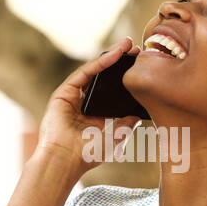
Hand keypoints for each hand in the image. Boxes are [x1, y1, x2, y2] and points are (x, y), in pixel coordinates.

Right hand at [33, 38, 141, 178]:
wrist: (65, 161)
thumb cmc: (87, 155)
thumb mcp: (115, 139)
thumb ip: (125, 126)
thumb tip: (137, 114)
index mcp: (94, 116)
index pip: (112, 91)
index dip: (126, 79)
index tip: (142, 67)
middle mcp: (83, 104)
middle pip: (103, 77)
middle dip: (120, 62)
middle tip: (138, 49)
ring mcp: (72, 97)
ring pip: (94, 71)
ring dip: (111, 56)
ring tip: (128, 44)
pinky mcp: (64, 93)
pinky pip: (84, 73)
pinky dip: (100, 63)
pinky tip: (115, 55)